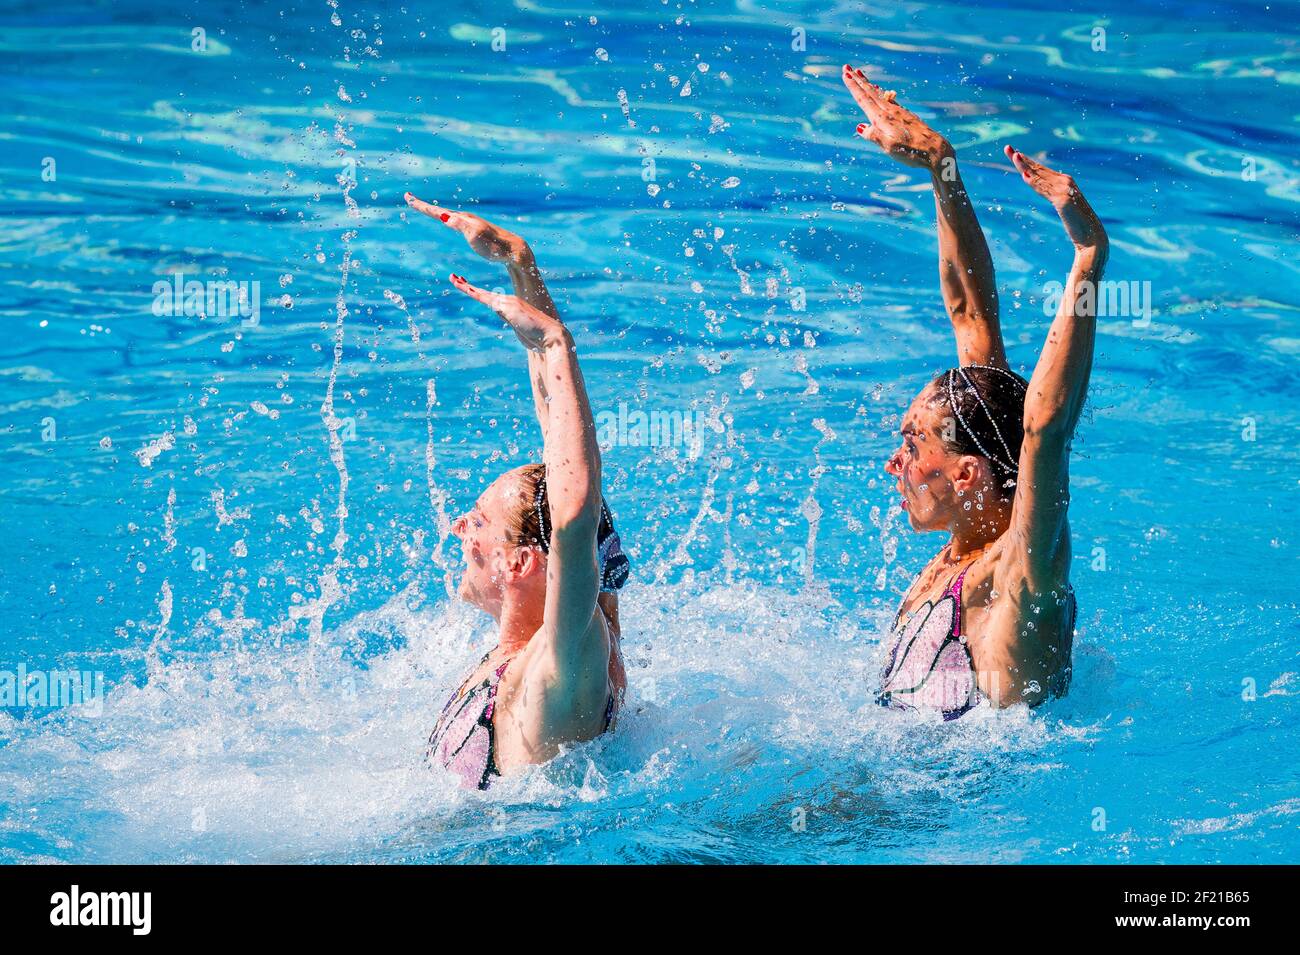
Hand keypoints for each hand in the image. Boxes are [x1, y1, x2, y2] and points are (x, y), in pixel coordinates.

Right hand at [405, 193, 531, 265]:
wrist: (513, 251)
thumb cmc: (494, 246)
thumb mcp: (475, 236)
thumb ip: (460, 225)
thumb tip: (443, 216)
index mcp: (462, 219)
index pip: (437, 211)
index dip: (422, 206)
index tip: (408, 198)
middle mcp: (466, 219)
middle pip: (440, 211)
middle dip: (425, 206)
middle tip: (410, 199)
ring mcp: (471, 225)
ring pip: (448, 215)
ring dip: (435, 211)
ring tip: (425, 208)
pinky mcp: (476, 232)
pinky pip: (455, 222)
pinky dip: (446, 219)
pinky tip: (448, 221)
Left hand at [448, 273, 565, 350]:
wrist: (551, 335)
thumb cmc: (538, 337)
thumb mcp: (521, 330)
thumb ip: (512, 322)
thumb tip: (509, 318)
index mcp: (512, 305)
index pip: (490, 298)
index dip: (477, 292)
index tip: (466, 286)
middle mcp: (509, 300)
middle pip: (483, 293)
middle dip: (466, 286)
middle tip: (453, 277)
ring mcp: (508, 302)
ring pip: (482, 295)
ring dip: (466, 288)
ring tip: (453, 280)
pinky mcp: (507, 307)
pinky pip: (487, 300)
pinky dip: (474, 293)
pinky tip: (463, 286)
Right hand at [842, 65, 952, 171]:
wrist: (936, 151)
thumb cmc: (912, 152)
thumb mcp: (890, 147)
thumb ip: (874, 136)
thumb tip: (860, 126)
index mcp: (883, 119)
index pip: (864, 99)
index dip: (854, 86)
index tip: (845, 73)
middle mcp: (890, 112)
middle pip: (871, 93)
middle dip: (858, 80)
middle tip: (847, 67)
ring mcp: (899, 113)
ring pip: (879, 95)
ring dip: (868, 85)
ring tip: (861, 75)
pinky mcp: (906, 117)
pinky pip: (889, 101)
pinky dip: (881, 94)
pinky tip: (881, 92)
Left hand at [1003, 146, 1107, 252]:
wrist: (1091, 237)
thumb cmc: (1078, 224)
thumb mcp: (1062, 205)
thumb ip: (1053, 195)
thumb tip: (1042, 187)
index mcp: (1064, 181)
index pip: (1040, 169)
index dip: (1026, 161)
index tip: (1013, 152)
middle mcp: (1065, 181)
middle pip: (1038, 168)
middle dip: (1021, 158)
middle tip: (1007, 147)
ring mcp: (1065, 190)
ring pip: (1039, 176)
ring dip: (1025, 165)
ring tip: (1014, 155)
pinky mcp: (1063, 200)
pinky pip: (1045, 190)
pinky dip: (1035, 183)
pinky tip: (1024, 176)